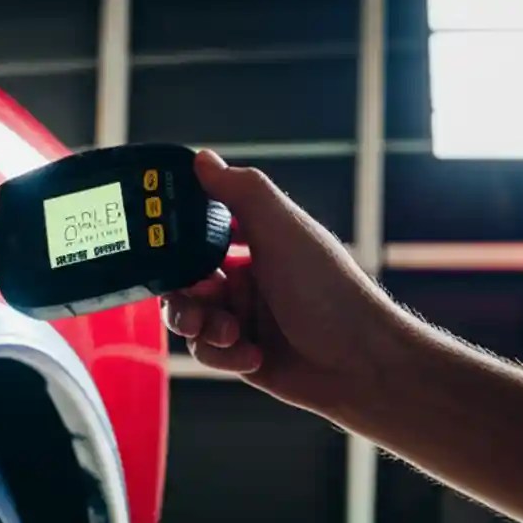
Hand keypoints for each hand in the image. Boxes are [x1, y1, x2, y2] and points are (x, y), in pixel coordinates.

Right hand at [162, 151, 404, 413]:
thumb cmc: (329, 291)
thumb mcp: (282, 230)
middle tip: (202, 299)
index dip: (177, 240)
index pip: (200, 232)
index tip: (163, 247)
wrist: (359, 363)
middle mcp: (246, 278)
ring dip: (199, 325)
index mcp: (256, 243)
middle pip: (183, 279)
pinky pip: (205, 351)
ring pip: (188, 317)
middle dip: (183, 293)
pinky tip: (252, 355)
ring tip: (227, 333)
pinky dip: (221, 355)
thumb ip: (241, 191)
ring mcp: (242, 317)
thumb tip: (202, 159)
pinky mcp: (240, 354)